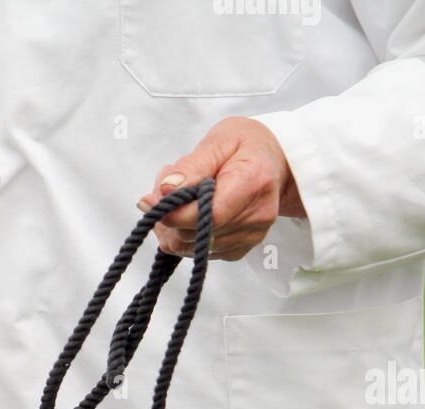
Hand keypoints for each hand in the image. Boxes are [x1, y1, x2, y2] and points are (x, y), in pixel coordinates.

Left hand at [136, 116, 304, 261]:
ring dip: (173, 226)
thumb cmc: (246, 146)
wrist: (273, 162)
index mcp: (253, 183)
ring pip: (191, 248)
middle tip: (165, 188)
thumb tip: (165, 190)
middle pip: (196, 235)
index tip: (151, 200)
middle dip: (170, 215)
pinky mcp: (239, 249)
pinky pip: (198, 252)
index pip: (209, 215)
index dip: (174, 214)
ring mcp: (250, 236)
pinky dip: (184, 235)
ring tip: (178, 197)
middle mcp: (256, 216)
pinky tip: (189, 212)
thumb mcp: (218, 141)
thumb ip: (191, 166)